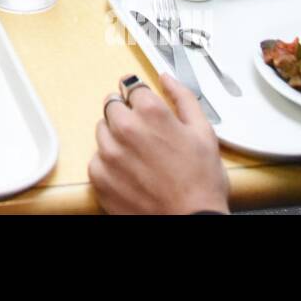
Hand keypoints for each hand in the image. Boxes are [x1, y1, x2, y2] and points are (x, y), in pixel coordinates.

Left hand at [88, 73, 228, 214]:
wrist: (189, 222)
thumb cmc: (200, 184)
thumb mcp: (204, 133)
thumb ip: (183, 98)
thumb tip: (166, 78)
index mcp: (151, 113)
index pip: (132, 86)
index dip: (141, 97)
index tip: (144, 104)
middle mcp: (125, 128)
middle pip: (113, 104)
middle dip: (126, 113)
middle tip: (145, 133)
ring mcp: (109, 152)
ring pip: (103, 129)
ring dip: (116, 136)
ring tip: (140, 155)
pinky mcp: (98, 174)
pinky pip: (97, 157)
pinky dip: (110, 161)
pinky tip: (130, 172)